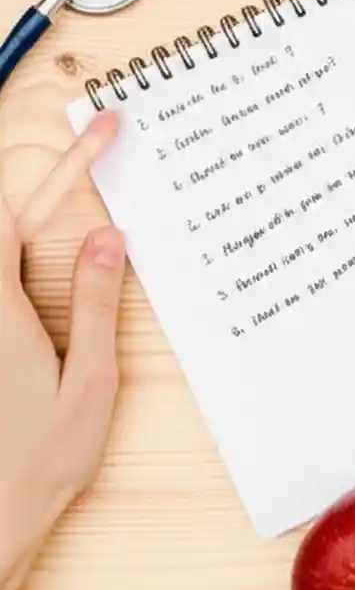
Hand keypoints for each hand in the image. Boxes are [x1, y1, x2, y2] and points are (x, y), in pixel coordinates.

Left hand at [0, 111, 124, 589]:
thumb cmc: (41, 459)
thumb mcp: (89, 382)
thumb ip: (95, 305)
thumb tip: (109, 239)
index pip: (21, 214)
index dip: (67, 165)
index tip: (103, 130)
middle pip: (2, 221)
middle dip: (51, 173)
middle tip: (98, 138)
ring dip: (31, 209)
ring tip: (78, 178)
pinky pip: (0, 274)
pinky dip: (21, 250)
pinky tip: (51, 246)